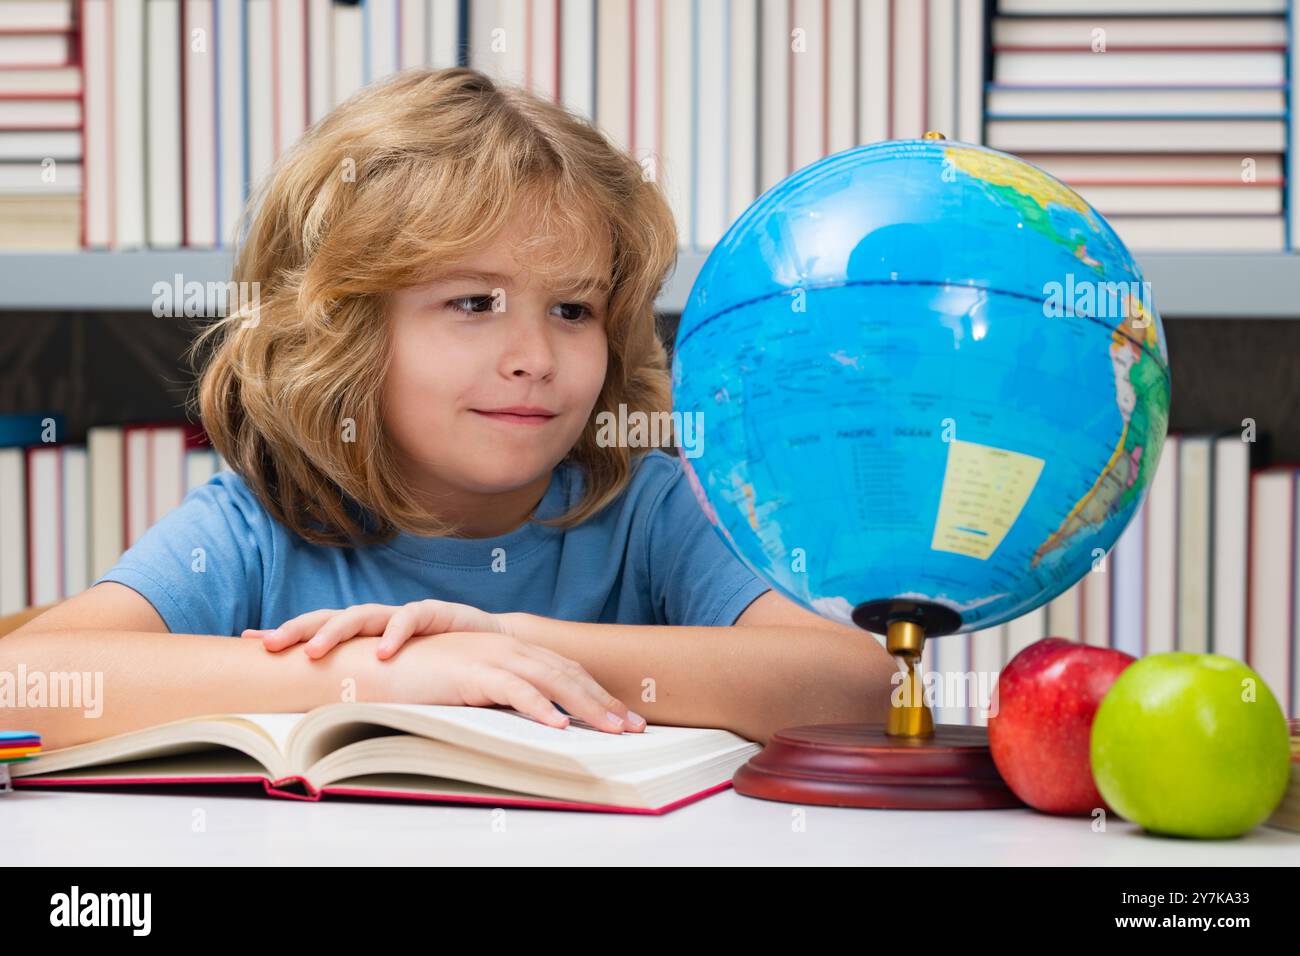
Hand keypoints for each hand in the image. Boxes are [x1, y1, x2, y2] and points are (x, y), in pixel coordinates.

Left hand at [242, 600, 508, 660]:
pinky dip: (396, 634)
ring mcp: (406, 614)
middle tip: (270, 645)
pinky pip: (412, 618)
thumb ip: (364, 685)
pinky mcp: (437, 613)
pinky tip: (384, 653)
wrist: (495, 648)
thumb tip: (317, 714)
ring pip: (364, 614)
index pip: (318, 628)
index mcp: (365, 636)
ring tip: (314, 652)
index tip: (248, 641)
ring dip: (336, 631)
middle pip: (332, 617)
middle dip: (299, 629)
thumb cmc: (439, 666)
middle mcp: (380, 621)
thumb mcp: (396, 678)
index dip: (286, 632)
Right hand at [368, 631, 645, 732]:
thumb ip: (503, 696)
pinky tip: (561, 725)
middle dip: (605, 702)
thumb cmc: (423, 678)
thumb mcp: (473, 687)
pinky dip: (541, 707)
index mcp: (511, 650)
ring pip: (553, 682)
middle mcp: (509, 648)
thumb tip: (536, 721)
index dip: (597, 694)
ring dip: (588, 707)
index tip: (624, 719)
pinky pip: (515, 690)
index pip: (565, 671)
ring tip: (614, 731)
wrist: (380, 663)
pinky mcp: (473, 672)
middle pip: (569, 675)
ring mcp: (493, 657)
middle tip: (635, 728)